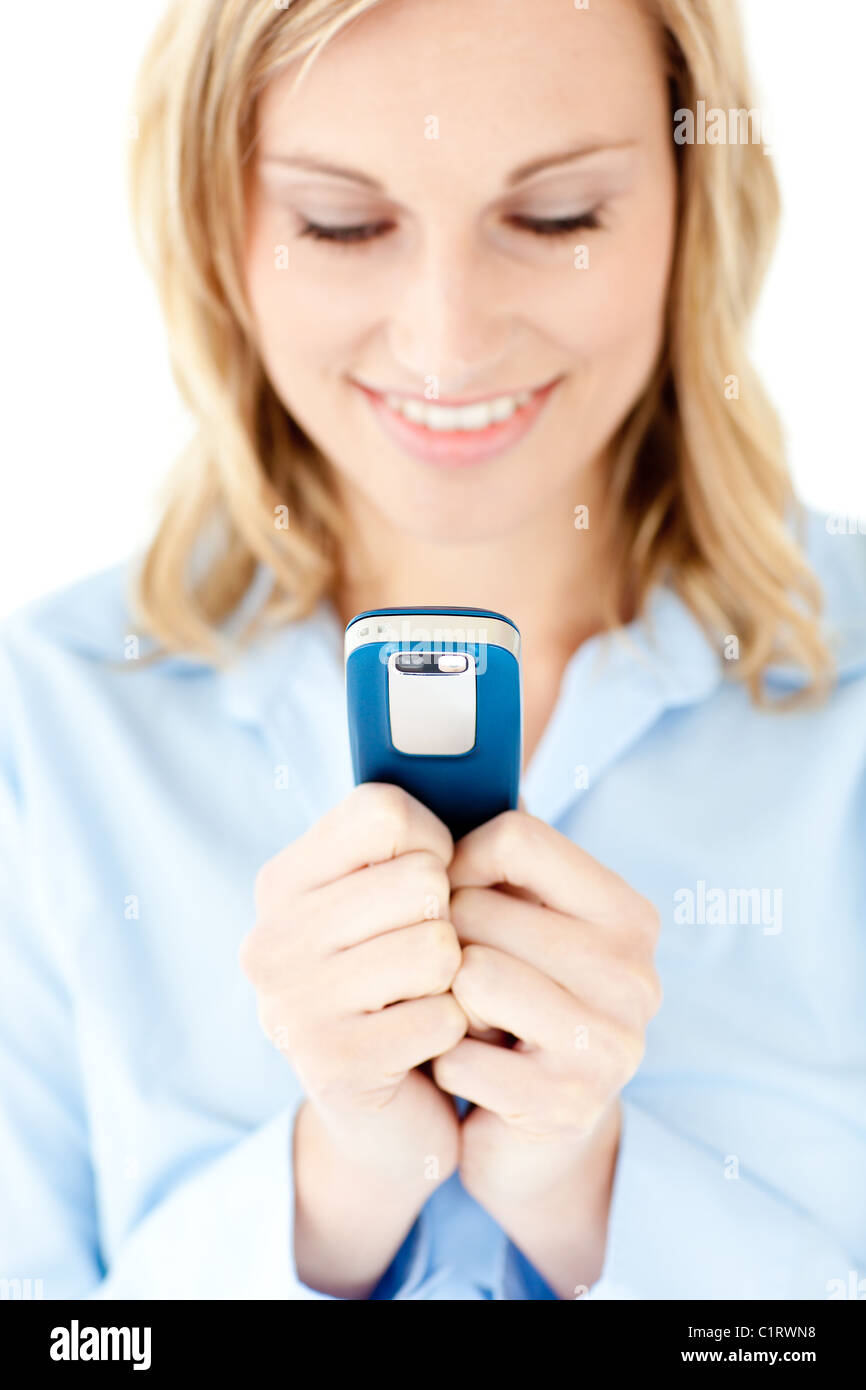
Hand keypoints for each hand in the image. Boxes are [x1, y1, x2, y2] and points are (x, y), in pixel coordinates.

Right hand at [240, 783, 466, 1295]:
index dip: (435, 841)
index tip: (433, 879)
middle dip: (451, 919)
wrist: (391, 1120)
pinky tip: (427, 1046)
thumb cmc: (412, 987)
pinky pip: (442, 1015)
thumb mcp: (408, 906)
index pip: (381, 811)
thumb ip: (440, 840)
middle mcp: (271, 938)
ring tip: (428, 998)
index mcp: (284, 882)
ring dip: (454, 979)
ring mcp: (291, 1004)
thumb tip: (508, 796)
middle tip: (431, 958)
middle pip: (419, 879)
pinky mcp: (331, 1065)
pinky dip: (454, 1032)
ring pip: (435, 948)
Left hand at [431, 809, 661, 1294]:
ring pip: (471, 975)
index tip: (450, 890)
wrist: (534, 1136)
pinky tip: (467, 1067)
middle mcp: (635, 977)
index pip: (517, 838)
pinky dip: (444, 1061)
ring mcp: (608, 1047)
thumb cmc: (518, 998)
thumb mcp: (524, 920)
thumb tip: (454, 772)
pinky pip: (458, 1053)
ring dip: (447, 999)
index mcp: (629, 916)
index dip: (461, 859)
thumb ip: (504, 852)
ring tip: (466, 1016)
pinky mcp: (565, 1106)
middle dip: (445, 936)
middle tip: (455, 970)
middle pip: (482, 908)